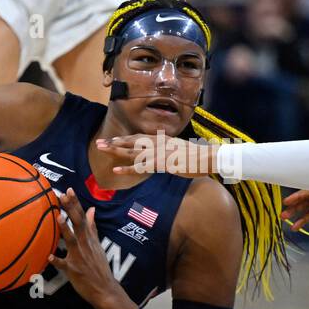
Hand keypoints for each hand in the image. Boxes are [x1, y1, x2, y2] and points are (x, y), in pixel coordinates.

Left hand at [50, 188, 123, 308]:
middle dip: (70, 209)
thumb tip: (91, 210)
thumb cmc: (99, 267)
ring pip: (71, 240)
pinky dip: (57, 261)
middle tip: (62, 195)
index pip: (82, 217)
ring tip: (57, 217)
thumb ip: (92, 228)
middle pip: (77, 223)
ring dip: (64, 229)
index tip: (69, 190)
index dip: (75, 203)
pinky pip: (64, 265)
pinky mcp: (73, 270)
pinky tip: (50, 256)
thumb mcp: (97, 245)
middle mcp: (84, 245)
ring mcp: (79, 257)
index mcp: (89, 238)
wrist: (105, 289)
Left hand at [96, 135, 217, 178]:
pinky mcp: (161, 163)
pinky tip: (116, 170)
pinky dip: (127, 168)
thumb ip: (170, 149)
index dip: (124, 139)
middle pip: (132, 141)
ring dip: (116, 150)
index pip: (139, 137)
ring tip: (101, 149)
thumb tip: (164, 152)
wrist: (208, 157)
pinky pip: (141, 167)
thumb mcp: (181, 149)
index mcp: (163, 139)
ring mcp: (159, 152)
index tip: (112, 139)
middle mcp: (158, 143)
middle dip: (115, 142)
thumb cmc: (197, 156)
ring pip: (132, 151)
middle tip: (100, 142)